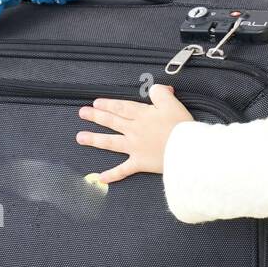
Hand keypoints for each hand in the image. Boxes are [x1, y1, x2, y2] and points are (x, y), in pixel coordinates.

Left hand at [76, 84, 192, 182]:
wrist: (187, 149)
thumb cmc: (181, 126)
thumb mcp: (172, 102)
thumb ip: (161, 93)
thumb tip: (156, 88)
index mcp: (142, 115)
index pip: (121, 107)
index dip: (108, 104)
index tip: (96, 103)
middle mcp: (134, 130)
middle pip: (112, 121)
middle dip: (96, 116)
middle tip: (82, 113)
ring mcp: (135, 147)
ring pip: (111, 142)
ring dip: (94, 139)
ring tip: (80, 137)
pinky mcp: (140, 163)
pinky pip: (123, 170)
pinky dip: (112, 175)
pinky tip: (100, 177)